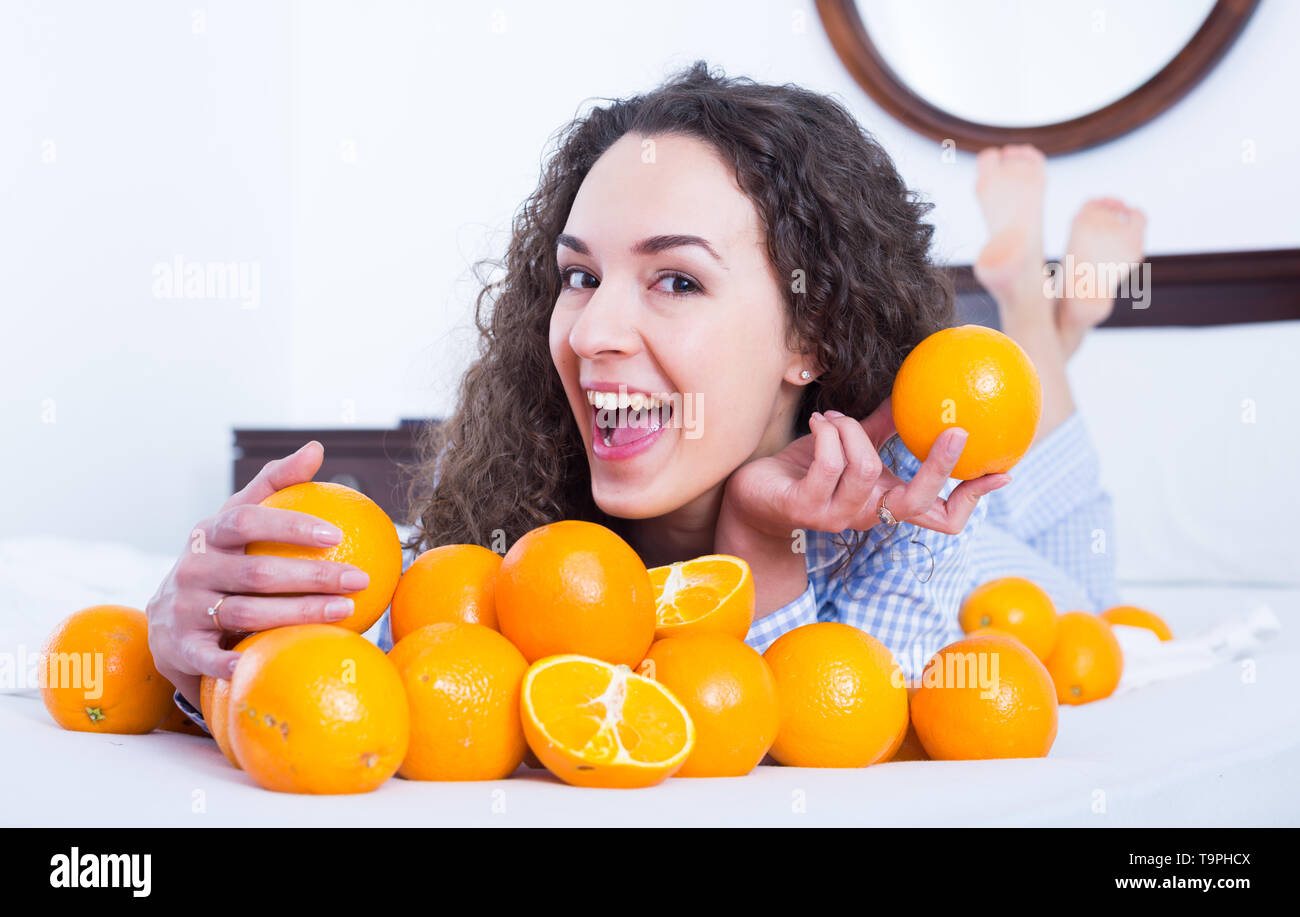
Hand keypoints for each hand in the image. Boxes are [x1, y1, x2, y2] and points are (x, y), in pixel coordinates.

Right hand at [145, 441, 370, 705]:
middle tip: (359, 579)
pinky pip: (212, 659)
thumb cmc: (222, 560)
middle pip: (257, 573)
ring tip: (346, 611)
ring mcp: (184, 609)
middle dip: (312, 577)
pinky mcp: (182, 648)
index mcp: (207, 534)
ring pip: (247, 614)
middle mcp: (192, 568)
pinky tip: (274, 663)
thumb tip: (316, 448)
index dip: (290, 526)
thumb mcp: (238, 522)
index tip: (336, 534)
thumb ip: (275, 485)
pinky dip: (236, 663)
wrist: (170, 621)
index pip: (247, 521)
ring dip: (299, 614)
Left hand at [723, 397, 1009, 539]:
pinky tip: (819, 422)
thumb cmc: (803, 472)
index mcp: (887, 501)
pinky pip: (829, 466)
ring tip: (834, 418)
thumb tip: (914, 393)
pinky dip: (828, 435)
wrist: (751, 498)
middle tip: (953, 431)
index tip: (1003, 469)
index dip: (975, 498)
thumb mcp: (849, 446)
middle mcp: (869, 514)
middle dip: (939, 467)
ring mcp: (837, 517)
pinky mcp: (804, 509)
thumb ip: (881, 428)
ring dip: (852, 432)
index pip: (942, 516)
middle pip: (919, 502)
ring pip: (866, 470)